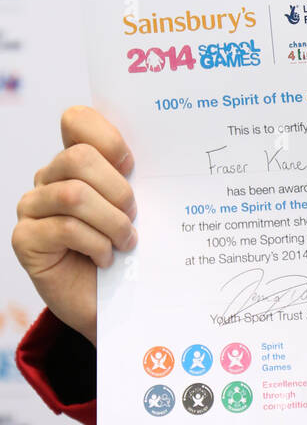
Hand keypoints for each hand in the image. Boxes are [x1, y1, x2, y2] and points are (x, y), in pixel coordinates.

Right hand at [11, 106, 137, 347]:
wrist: (116, 304)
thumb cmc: (129, 250)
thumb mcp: (137, 208)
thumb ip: (136, 179)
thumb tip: (162, 155)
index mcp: (77, 160)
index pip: (77, 120)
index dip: (107, 136)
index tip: (131, 164)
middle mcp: (50, 177)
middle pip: (79, 157)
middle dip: (117, 188)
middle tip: (135, 215)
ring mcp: (33, 207)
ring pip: (73, 195)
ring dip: (111, 221)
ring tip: (126, 241)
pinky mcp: (26, 239)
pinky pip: (65, 228)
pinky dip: (96, 244)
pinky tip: (106, 259)